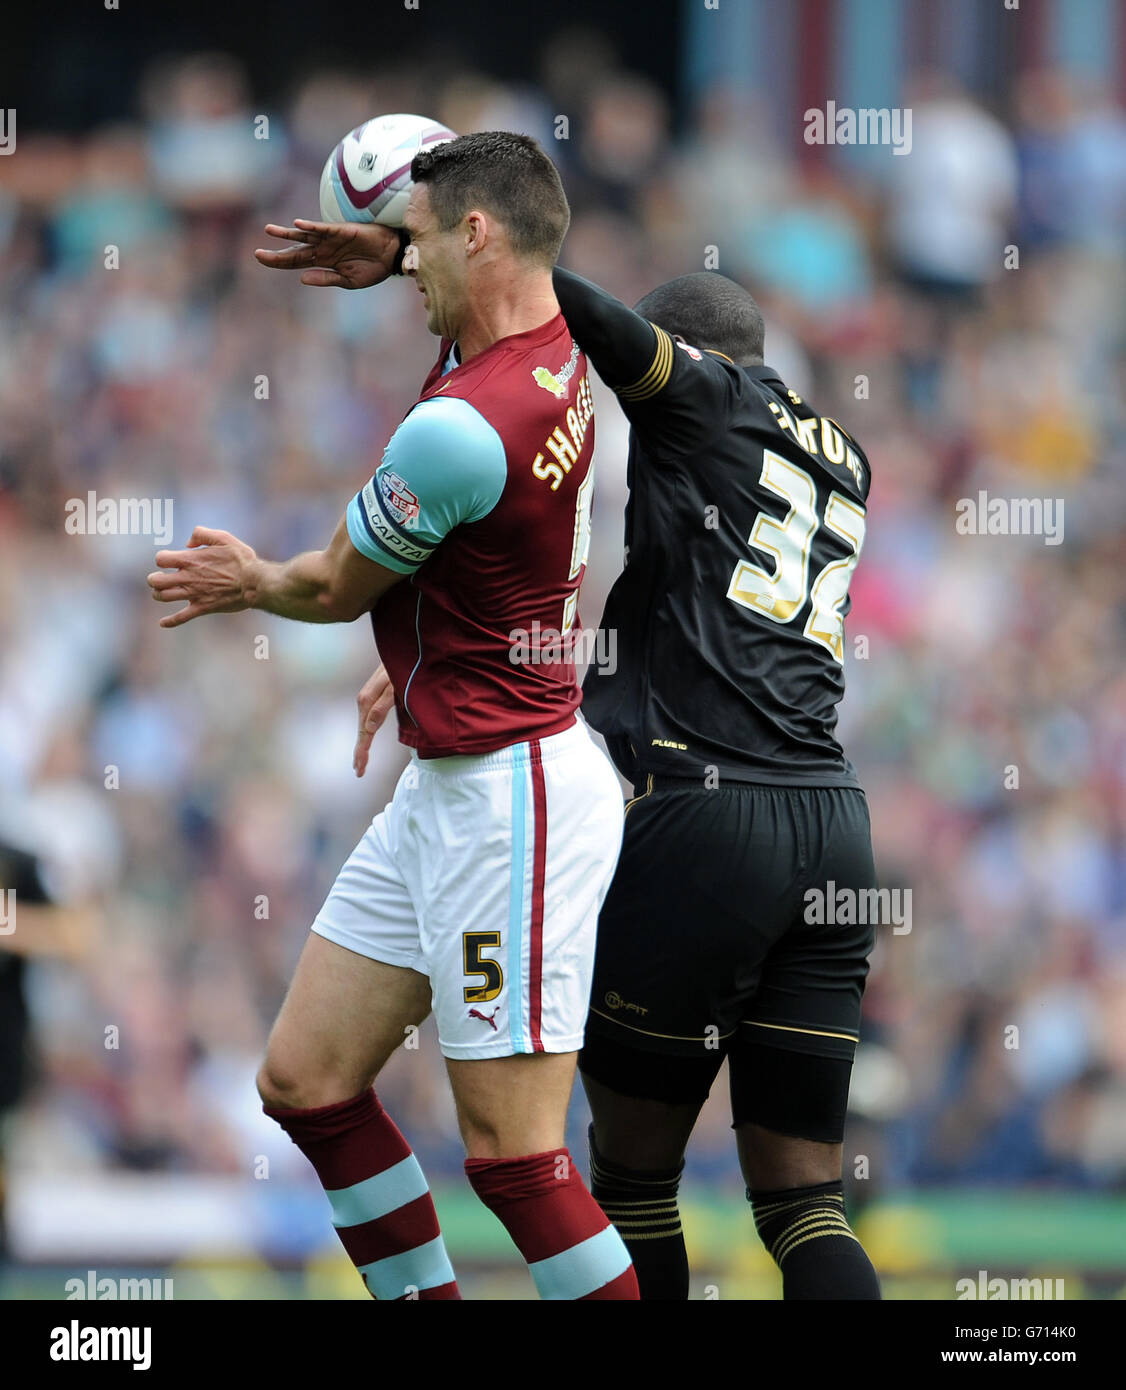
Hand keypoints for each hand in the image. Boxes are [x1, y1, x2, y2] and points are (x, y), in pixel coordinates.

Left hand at [147, 527, 258, 628]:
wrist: (254, 583)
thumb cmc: (241, 560)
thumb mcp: (223, 538)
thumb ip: (202, 534)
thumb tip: (188, 543)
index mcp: (190, 560)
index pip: (160, 559)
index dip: (162, 559)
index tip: (171, 560)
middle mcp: (188, 578)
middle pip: (156, 580)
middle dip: (154, 579)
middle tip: (160, 578)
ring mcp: (194, 594)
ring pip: (164, 597)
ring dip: (159, 595)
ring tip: (163, 592)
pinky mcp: (203, 608)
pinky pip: (181, 617)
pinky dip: (170, 621)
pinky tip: (162, 623)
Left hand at [254, 218, 402, 288]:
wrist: (391, 258)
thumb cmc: (372, 270)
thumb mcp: (348, 281)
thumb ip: (326, 279)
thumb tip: (302, 278)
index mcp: (323, 262)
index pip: (295, 262)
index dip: (278, 262)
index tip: (260, 260)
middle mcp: (323, 249)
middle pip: (295, 250)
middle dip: (277, 253)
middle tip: (257, 253)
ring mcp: (330, 239)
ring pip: (304, 235)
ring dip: (287, 233)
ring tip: (269, 230)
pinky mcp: (341, 230)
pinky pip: (323, 228)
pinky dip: (310, 226)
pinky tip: (298, 224)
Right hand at [354, 664, 395, 776]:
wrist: (404, 647)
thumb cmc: (403, 666)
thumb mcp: (395, 685)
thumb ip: (383, 706)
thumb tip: (369, 729)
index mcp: (368, 700)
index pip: (364, 732)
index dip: (362, 752)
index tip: (359, 770)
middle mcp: (365, 699)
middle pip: (361, 730)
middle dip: (360, 751)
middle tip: (359, 771)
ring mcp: (369, 696)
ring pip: (364, 724)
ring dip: (363, 742)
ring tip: (361, 760)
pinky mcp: (375, 694)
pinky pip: (369, 716)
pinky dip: (367, 729)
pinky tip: (368, 734)